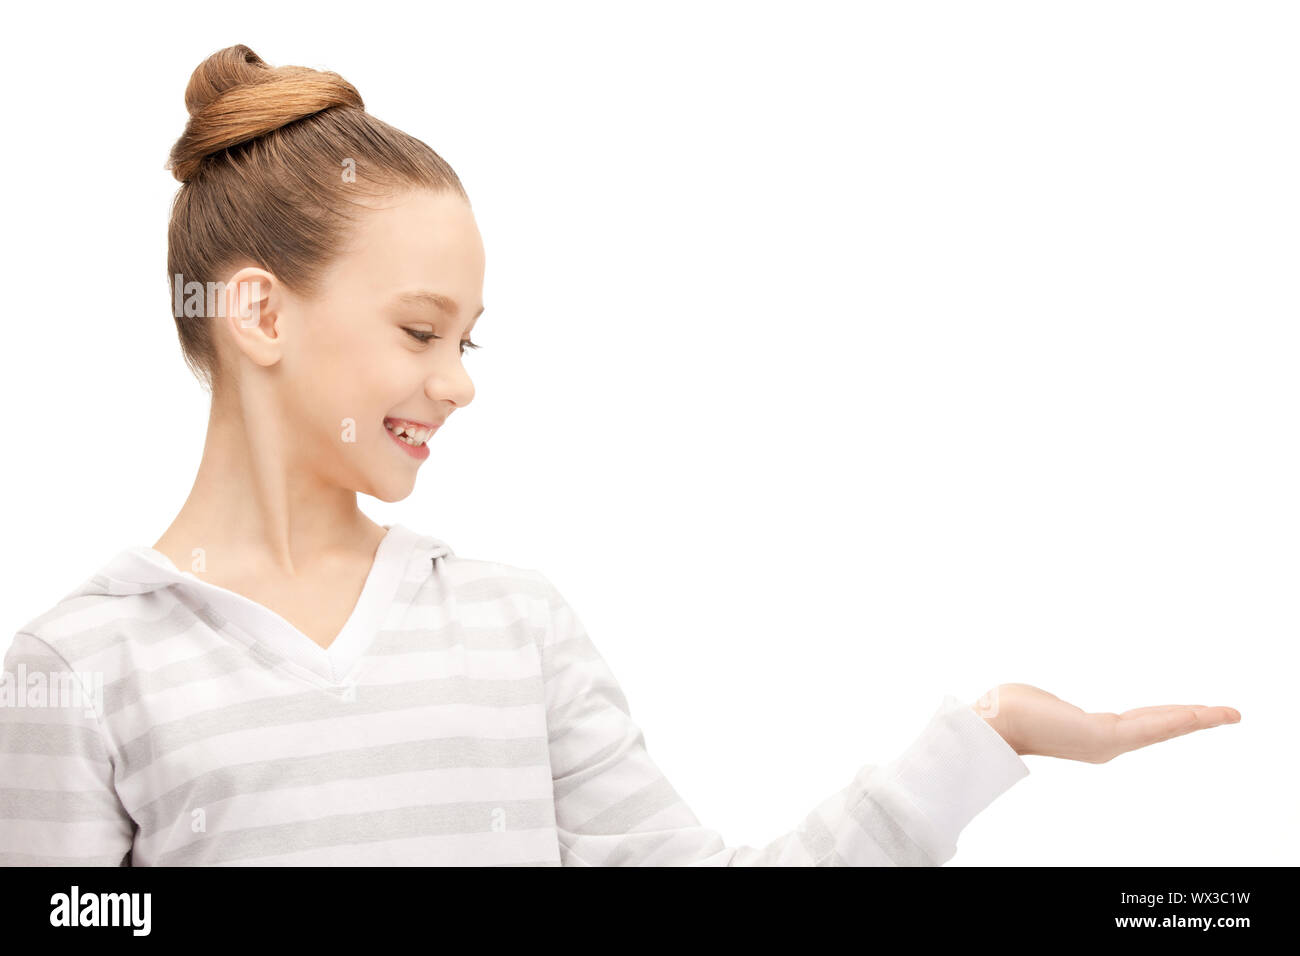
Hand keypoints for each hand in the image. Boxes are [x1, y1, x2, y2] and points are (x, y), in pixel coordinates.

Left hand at [972, 683, 1240, 762]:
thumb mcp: (1042, 701)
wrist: (992, 722)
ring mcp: (1106, 743)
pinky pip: (1149, 727)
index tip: (1195, 710)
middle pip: (1159, 728)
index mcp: (1093, 734)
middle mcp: (1104, 744)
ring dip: (1197, 719)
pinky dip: (1177, 719)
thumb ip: (1054, 703)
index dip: (1170, 717)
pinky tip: (1199, 713)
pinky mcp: (1103, 738)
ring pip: (1161, 728)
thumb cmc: (1007, 711)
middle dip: (1195, 719)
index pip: (1141, 724)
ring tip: (1228, 713)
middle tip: (1229, 713)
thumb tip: (1038, 698)